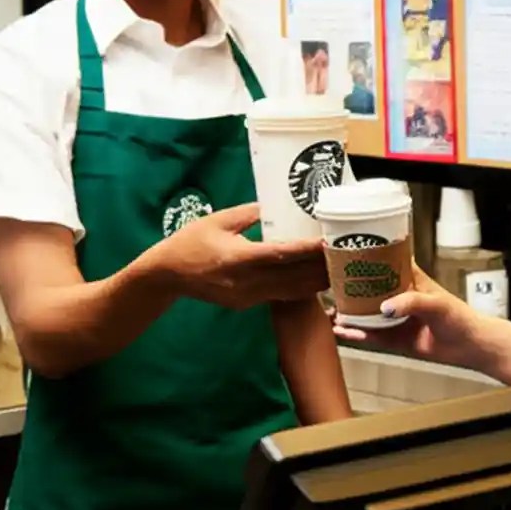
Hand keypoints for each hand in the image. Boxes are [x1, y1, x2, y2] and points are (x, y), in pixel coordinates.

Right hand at [138, 203, 329, 309]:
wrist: (166, 276)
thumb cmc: (190, 242)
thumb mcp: (218, 220)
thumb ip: (249, 213)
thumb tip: (274, 205)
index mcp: (237, 258)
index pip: (281, 255)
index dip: (307, 250)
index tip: (328, 243)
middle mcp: (245, 282)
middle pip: (291, 277)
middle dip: (319, 268)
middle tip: (345, 256)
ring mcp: (246, 296)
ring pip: (289, 292)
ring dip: (315, 283)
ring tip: (339, 271)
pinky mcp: (246, 304)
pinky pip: (279, 297)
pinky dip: (299, 290)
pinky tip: (315, 282)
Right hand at [332, 263, 483, 369]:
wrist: (469, 345)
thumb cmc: (459, 317)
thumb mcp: (436, 304)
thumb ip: (411, 303)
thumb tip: (385, 308)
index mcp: (411, 280)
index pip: (387, 262)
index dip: (369, 256)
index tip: (348, 251)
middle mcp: (401, 297)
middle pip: (371, 289)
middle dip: (352, 287)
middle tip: (331, 284)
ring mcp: (397, 318)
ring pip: (368, 313)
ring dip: (351, 312)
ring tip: (331, 310)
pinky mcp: (396, 338)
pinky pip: (373, 335)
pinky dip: (357, 333)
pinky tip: (343, 331)